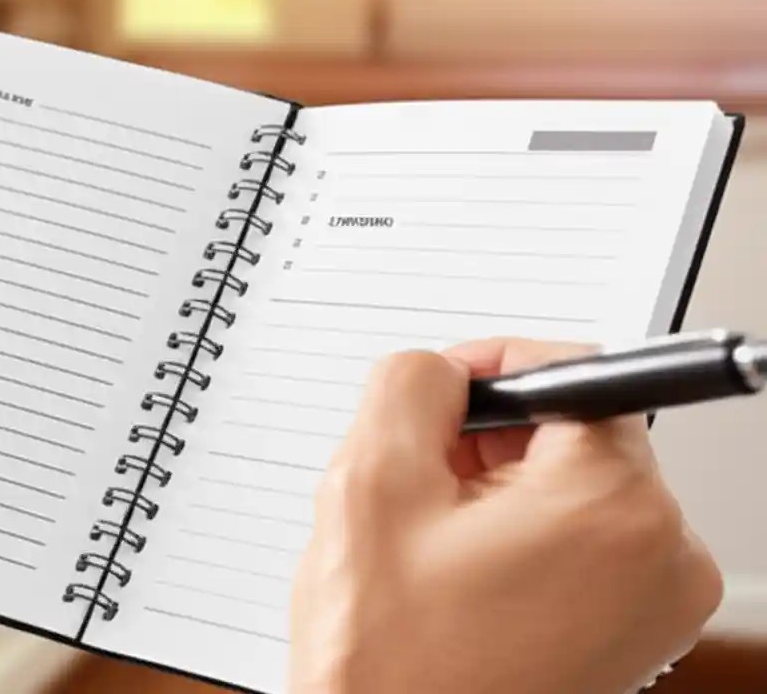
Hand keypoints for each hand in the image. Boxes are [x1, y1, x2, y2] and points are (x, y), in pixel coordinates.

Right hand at [289, 339, 722, 693]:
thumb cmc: (388, 663)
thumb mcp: (368, 486)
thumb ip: (409, 384)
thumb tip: (442, 369)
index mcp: (613, 506)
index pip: (570, 372)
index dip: (488, 367)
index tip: (441, 395)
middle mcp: (663, 554)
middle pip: (570, 433)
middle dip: (484, 442)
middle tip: (420, 491)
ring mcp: (655, 602)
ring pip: (569, 488)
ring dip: (494, 492)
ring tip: (432, 549)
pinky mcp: (633, 633)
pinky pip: (580, 544)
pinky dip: (518, 539)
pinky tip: (458, 578)